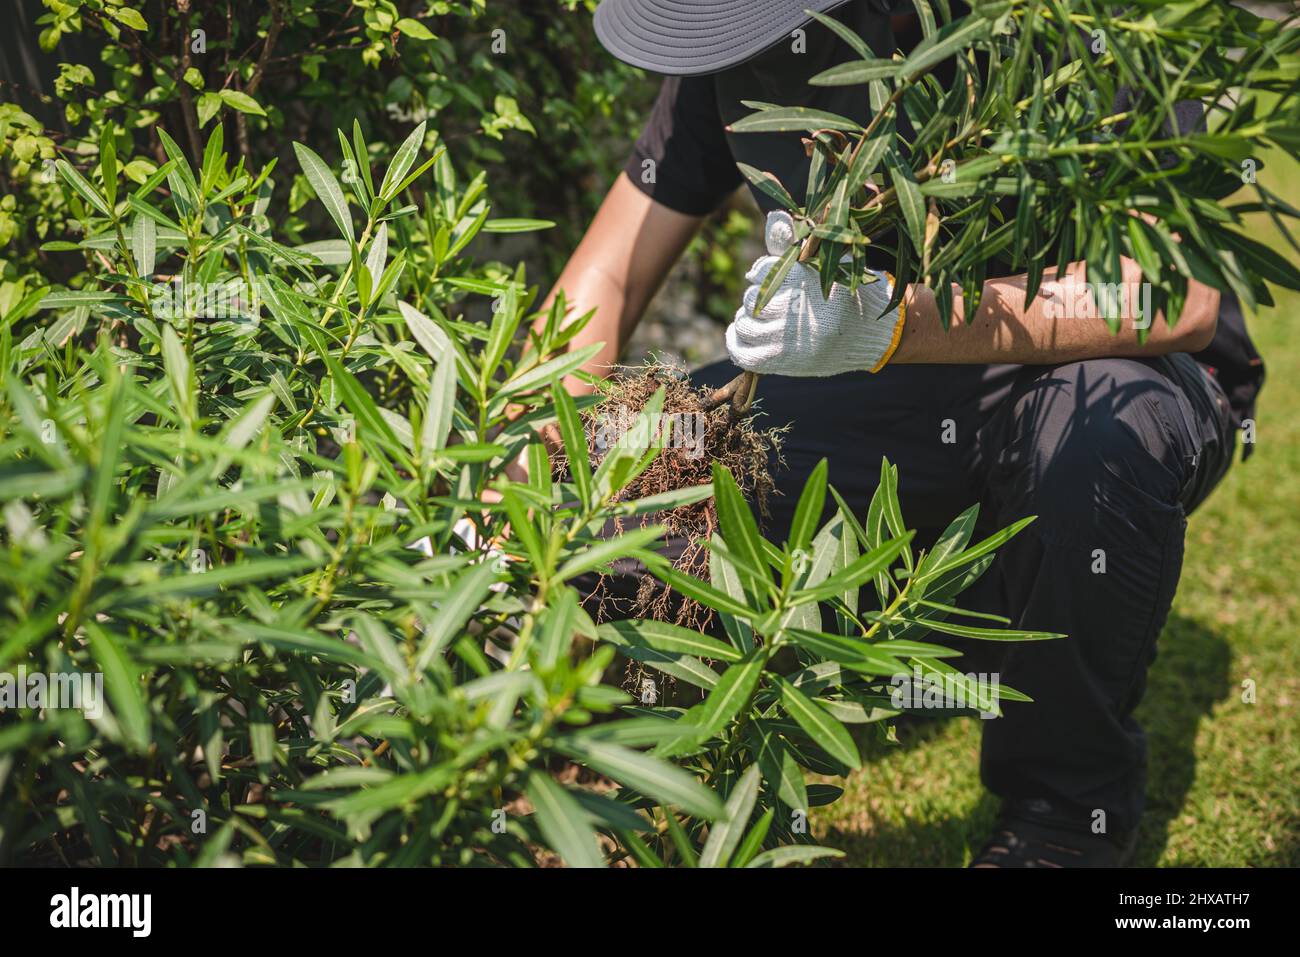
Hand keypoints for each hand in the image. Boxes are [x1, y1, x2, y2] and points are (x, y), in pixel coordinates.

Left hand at [725, 211, 903, 376]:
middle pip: (753, 298)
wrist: (875, 332)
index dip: (760, 273)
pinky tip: (741, 335)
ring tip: (761, 319)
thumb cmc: (846, 293)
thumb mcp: (826, 261)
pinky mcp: (789, 362)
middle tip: (769, 301)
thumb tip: (774, 217)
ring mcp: (793, 339)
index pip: (764, 271)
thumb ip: (795, 244)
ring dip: (747, 319)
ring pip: (745, 325)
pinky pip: (744, 353)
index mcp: (810, 279)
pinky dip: (736, 342)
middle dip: (756, 297)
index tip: (766, 277)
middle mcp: (800, 309)